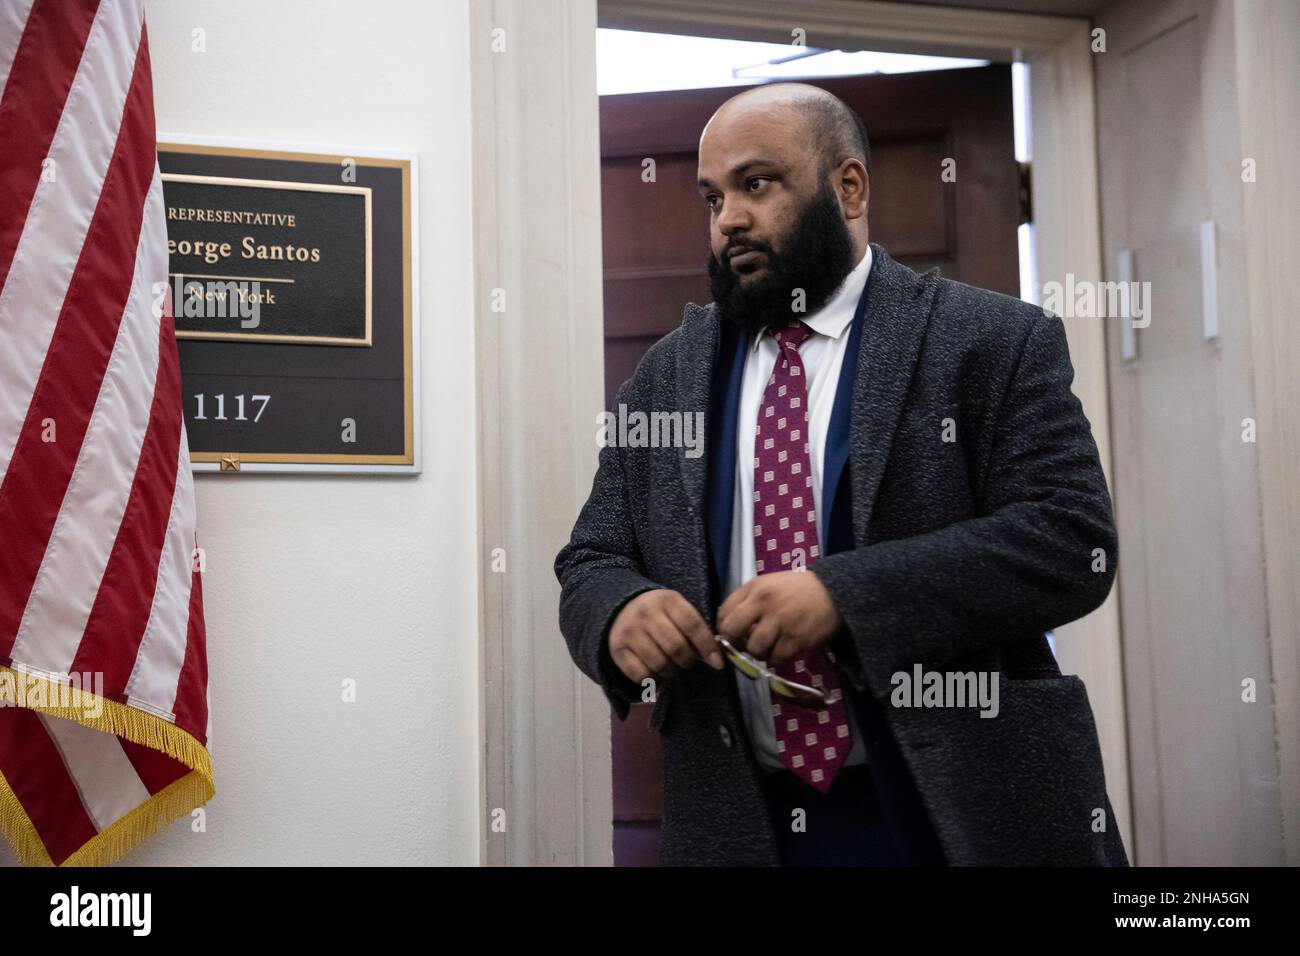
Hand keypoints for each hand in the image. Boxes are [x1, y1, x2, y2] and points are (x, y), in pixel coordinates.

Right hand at [608, 589, 724, 683]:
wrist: (621, 608)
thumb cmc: (659, 612)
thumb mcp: (677, 609)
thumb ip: (695, 628)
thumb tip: (714, 658)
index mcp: (667, 600)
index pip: (693, 625)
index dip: (707, 646)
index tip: (717, 662)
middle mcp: (646, 614)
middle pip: (677, 647)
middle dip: (688, 660)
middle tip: (688, 661)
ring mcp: (630, 632)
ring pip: (660, 663)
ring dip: (672, 670)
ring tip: (672, 665)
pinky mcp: (618, 650)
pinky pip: (641, 675)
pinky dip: (654, 678)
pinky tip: (656, 669)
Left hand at [717, 569, 843, 663]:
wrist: (833, 593)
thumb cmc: (797, 590)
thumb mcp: (769, 584)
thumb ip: (749, 601)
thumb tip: (730, 626)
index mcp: (754, 587)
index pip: (724, 612)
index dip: (724, 628)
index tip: (731, 635)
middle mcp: (763, 602)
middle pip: (732, 631)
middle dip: (734, 643)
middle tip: (743, 647)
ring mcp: (779, 621)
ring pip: (753, 649)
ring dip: (758, 654)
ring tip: (767, 649)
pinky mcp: (795, 638)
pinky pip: (775, 658)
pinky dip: (775, 660)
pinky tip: (781, 652)